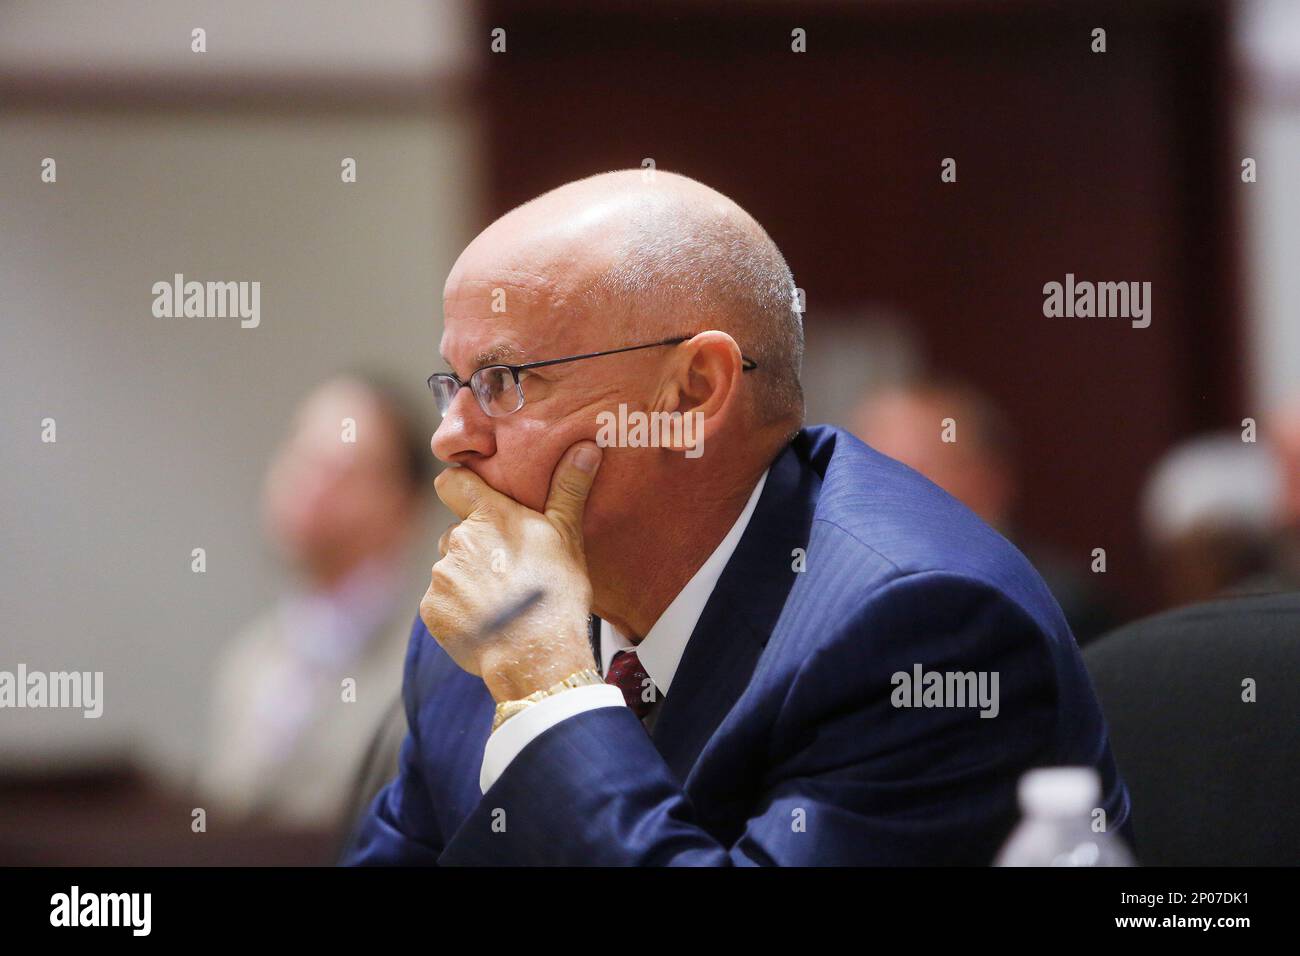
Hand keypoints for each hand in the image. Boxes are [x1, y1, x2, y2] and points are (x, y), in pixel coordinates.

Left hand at [419, 441, 602, 701]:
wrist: (536, 655)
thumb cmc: (555, 593)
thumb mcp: (568, 536)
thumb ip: (569, 489)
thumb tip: (587, 447)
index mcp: (489, 515)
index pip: (452, 482)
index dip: (459, 488)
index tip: (471, 498)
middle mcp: (457, 539)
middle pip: (457, 533)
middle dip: (475, 547)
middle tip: (508, 569)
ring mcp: (441, 575)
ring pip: (451, 570)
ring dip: (468, 580)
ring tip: (501, 601)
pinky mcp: (431, 609)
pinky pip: (442, 602)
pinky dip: (458, 611)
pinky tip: (487, 622)